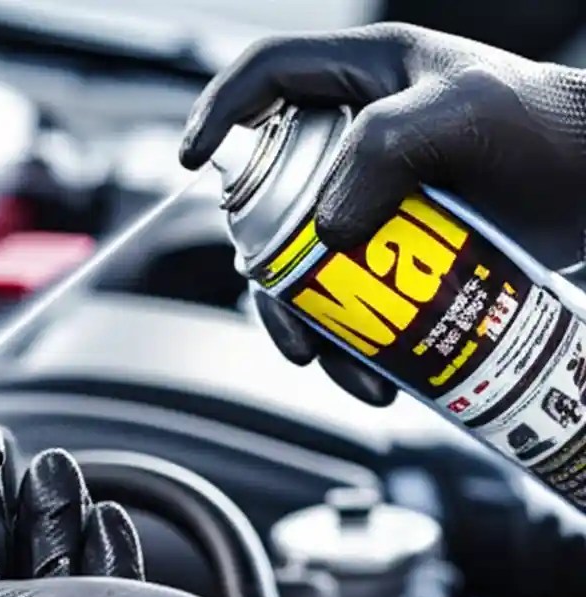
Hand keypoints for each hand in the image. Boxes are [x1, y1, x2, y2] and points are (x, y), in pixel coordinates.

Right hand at [180, 23, 585, 405]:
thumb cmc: (553, 127)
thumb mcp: (464, 112)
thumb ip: (382, 151)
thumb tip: (324, 231)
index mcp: (362, 78)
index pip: (264, 78)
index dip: (218, 113)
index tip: (192, 160)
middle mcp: (354, 137)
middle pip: (265, 192)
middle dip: (264, 262)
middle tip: (286, 303)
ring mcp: (371, 197)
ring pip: (298, 260)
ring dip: (303, 320)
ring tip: (337, 363)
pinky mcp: (395, 250)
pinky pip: (343, 296)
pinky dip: (344, 341)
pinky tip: (370, 371)